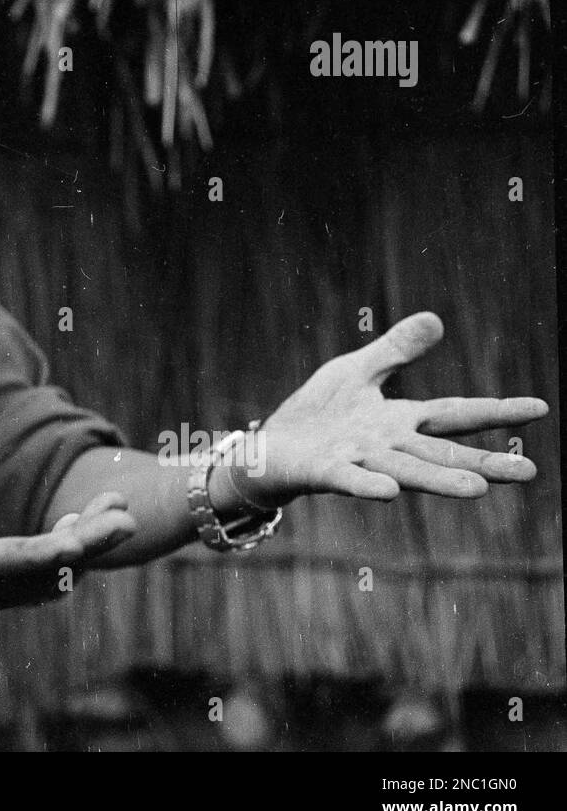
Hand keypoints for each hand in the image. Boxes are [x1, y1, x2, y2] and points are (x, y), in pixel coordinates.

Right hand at [0, 475, 136, 620]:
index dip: (33, 558)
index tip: (77, 548)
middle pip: (29, 573)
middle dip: (81, 549)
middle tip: (125, 520)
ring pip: (39, 575)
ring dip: (82, 547)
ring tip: (118, 509)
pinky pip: (32, 572)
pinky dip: (64, 550)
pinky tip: (87, 525)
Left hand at [242, 312, 544, 507]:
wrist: (269, 449)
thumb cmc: (317, 414)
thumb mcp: (356, 372)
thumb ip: (395, 351)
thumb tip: (435, 318)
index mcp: (398, 421)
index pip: (454, 414)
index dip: (495, 411)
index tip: (540, 407)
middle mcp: (387, 446)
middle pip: (442, 454)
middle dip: (484, 464)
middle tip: (529, 472)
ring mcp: (357, 461)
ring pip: (405, 471)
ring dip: (439, 481)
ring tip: (477, 488)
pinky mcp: (324, 471)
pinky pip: (349, 479)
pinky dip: (368, 485)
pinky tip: (389, 492)